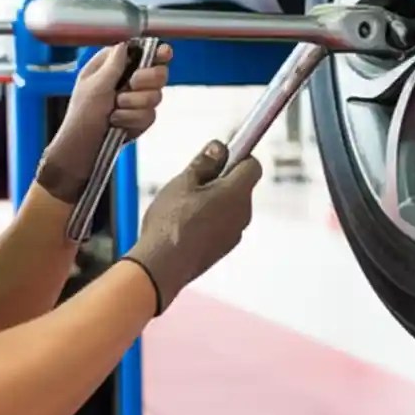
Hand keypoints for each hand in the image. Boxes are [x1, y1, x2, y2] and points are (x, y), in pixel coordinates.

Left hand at [36, 42, 173, 202]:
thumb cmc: (81, 117)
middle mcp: (126, 81)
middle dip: (146, 80)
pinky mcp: (140, 119)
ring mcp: (135, 101)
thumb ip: (114, 65)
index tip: (163, 54)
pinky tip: (118, 124)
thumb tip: (125, 44)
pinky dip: (133, 120)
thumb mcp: (95, 86)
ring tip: (114, 112)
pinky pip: (151, 115)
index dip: (155, 51)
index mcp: (111, 67)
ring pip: (156, 95)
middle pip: (157, 72)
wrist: (82, 150)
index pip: (140, 52)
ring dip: (134, 105)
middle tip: (131, 85)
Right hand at [122, 140, 262, 314]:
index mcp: (236, 193)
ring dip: (214, 200)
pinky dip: (210, 219)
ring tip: (184, 205)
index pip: (253, 165)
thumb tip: (218, 148)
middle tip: (193, 181)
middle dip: (221, 179)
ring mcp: (234, 234)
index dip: (238, 156)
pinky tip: (185, 223)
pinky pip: (222, 224)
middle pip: (241, 186)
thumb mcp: (183, 182)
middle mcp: (242, 214)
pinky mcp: (223, 248)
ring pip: (230, 206)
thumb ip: (205, 162)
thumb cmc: (170, 224)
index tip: (220, 155)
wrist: (162, 266)